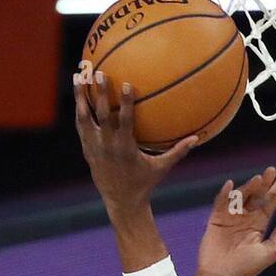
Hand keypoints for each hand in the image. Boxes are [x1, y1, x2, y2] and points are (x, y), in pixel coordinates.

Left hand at [73, 72, 197, 218]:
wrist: (122, 202)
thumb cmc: (144, 183)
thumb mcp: (161, 168)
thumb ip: (177, 152)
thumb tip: (196, 138)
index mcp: (126, 148)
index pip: (125, 121)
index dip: (125, 102)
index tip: (126, 83)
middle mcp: (108, 146)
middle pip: (102, 115)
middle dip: (100, 93)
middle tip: (99, 73)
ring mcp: (95, 147)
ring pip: (85, 117)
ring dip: (81, 96)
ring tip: (79, 75)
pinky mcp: (87, 149)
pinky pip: (81, 125)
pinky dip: (79, 108)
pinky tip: (79, 93)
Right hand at [195, 166, 275, 275]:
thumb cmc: (246, 268)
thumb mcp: (269, 250)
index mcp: (260, 223)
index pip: (273, 198)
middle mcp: (246, 216)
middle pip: (258, 193)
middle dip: (265, 181)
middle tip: (271, 170)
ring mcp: (231, 216)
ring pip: (242, 194)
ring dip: (249, 186)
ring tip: (258, 180)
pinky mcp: (216, 218)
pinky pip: (221, 201)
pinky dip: (226, 193)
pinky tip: (231, 185)